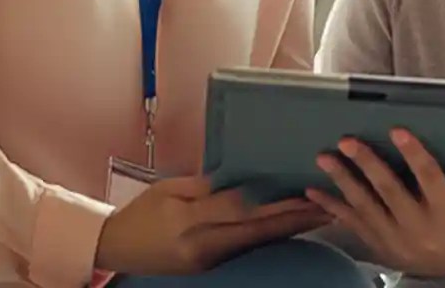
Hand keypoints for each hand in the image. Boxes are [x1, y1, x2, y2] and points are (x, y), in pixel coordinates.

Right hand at [95, 176, 330, 275]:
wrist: (115, 248)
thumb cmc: (142, 212)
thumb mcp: (170, 189)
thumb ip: (207, 185)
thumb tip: (243, 178)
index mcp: (188, 220)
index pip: (239, 209)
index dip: (274, 203)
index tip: (303, 193)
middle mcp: (202, 244)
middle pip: (256, 231)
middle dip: (295, 220)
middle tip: (329, 207)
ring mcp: (208, 260)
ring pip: (257, 242)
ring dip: (290, 228)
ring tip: (322, 215)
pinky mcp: (211, 266)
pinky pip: (247, 248)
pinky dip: (272, 235)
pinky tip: (293, 226)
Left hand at [306, 130, 444, 277]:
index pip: (428, 177)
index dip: (413, 153)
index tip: (397, 130)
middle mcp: (418, 224)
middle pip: (389, 190)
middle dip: (367, 164)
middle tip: (347, 141)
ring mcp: (394, 236)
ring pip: (365, 206)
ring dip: (342, 181)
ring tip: (324, 158)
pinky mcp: (376, 243)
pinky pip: (350, 223)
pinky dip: (330, 207)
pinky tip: (312, 190)